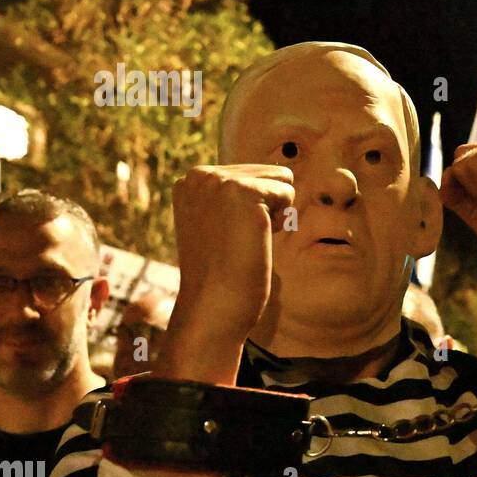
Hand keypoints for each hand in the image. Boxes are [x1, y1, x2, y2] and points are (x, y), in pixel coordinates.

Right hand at [158, 165, 295, 382]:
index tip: (227, 236)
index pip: (249, 174)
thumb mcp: (216, 223)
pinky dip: (280, 221)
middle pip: (268, 171)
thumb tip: (278, 173)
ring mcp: (219, 181)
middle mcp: (199, 175)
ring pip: (281, 178)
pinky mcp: (243, 192)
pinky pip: (288, 193)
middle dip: (267, 206)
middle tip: (239, 240)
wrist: (213, 305)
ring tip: (246, 239)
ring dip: (275, 212)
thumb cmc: (222, 273)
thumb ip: (231, 196)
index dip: (252, 209)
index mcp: (189, 181)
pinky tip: (256, 240)